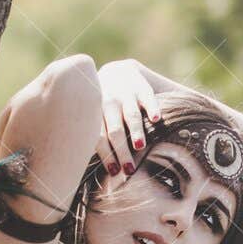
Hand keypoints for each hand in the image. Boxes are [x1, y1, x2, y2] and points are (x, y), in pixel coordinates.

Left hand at [95, 59, 162, 175]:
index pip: (99, 137)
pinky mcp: (141, 86)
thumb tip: (86, 171)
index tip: (114, 172)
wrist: (119, 71)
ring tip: (140, 146)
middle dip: (121, 150)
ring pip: (130, 114)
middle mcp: (108, 103)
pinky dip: (152, 107)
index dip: (106, 155)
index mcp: (95, 114)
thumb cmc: (106, 105)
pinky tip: (157, 119)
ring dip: (135, 131)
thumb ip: (97, 138)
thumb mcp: (97, 115)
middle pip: (115, 130)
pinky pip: (147, 96)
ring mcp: (125, 94)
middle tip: (129, 169)